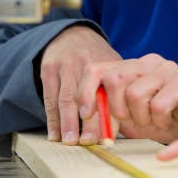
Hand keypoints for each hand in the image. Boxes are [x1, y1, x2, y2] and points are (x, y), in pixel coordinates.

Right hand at [39, 25, 120, 144]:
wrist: (71, 35)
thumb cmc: (97, 58)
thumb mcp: (113, 65)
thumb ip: (119, 90)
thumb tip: (128, 127)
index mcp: (106, 64)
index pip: (109, 92)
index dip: (109, 114)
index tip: (109, 136)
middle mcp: (86, 64)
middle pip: (86, 95)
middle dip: (87, 120)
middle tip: (89, 141)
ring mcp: (66, 67)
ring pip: (65, 98)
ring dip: (68, 122)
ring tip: (71, 141)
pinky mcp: (49, 70)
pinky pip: (49, 97)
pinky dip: (52, 118)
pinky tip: (54, 135)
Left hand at [76, 53, 177, 143]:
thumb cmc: (162, 117)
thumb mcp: (130, 115)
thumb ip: (109, 111)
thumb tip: (86, 116)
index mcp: (132, 66)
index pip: (97, 69)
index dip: (86, 91)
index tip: (87, 114)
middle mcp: (148, 62)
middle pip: (115, 79)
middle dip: (117, 109)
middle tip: (132, 121)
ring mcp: (167, 68)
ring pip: (136, 94)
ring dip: (142, 118)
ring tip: (154, 120)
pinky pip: (158, 105)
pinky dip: (159, 120)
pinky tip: (167, 120)